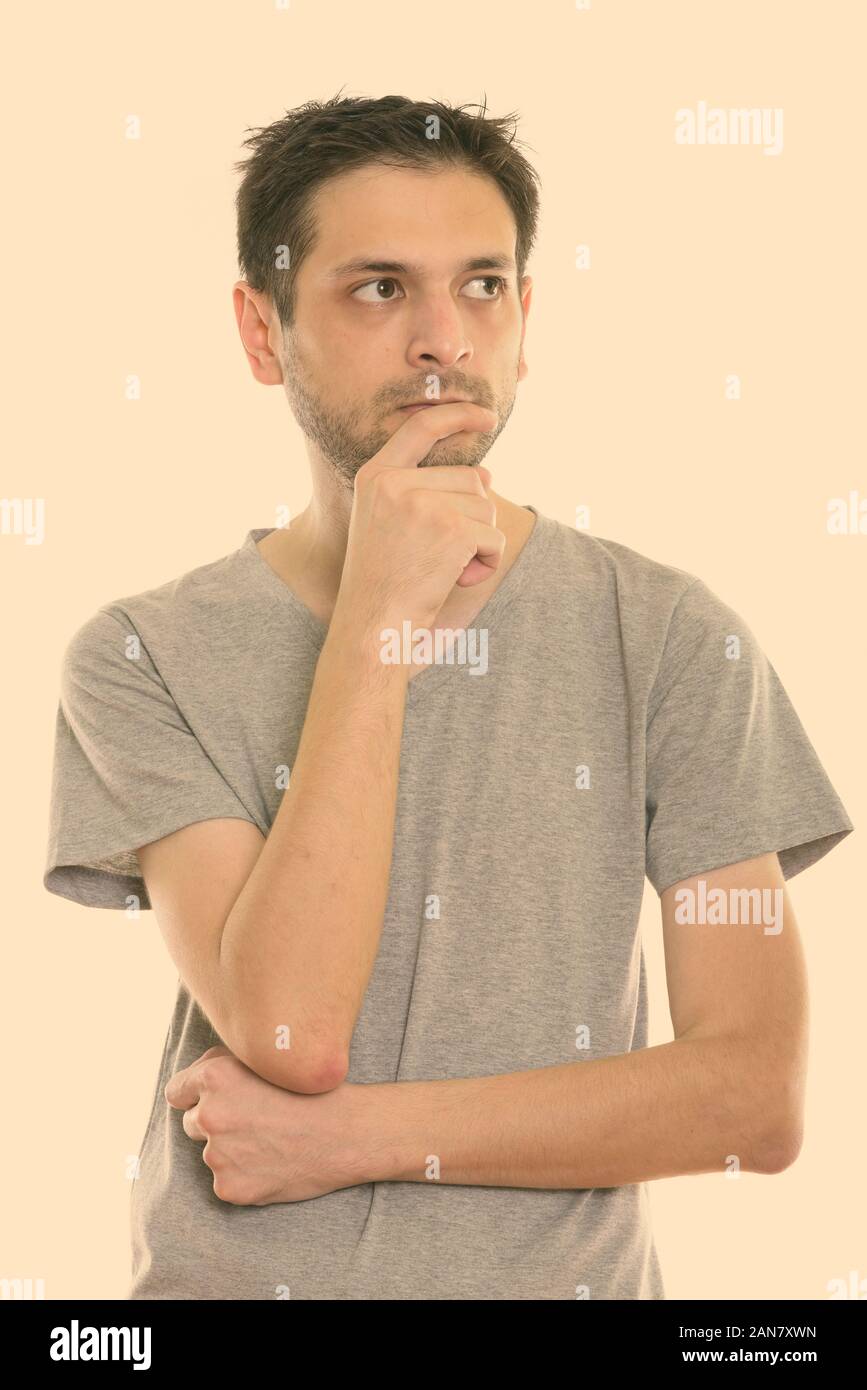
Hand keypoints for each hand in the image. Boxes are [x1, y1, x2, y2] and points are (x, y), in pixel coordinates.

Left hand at [164, 1045, 362, 1204]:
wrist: (346, 1133)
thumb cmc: (311, 1091)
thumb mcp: (267, 1060)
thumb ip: (223, 1064)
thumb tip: (195, 1080)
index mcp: (215, 1078)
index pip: (177, 1091)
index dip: (194, 1095)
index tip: (210, 1101)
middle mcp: (210, 1115)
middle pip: (193, 1123)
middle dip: (217, 1123)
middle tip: (256, 1121)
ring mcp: (218, 1155)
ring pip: (212, 1153)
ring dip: (232, 1150)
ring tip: (272, 1142)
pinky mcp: (229, 1187)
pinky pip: (227, 1180)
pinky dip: (245, 1176)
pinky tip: (274, 1164)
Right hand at [336, 401, 504, 632]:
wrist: (373, 625)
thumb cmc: (384, 581)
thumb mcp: (395, 525)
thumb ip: (433, 492)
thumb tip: (487, 473)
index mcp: (375, 476)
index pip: (421, 428)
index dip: (458, 415)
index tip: (487, 415)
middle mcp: (395, 483)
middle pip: (469, 479)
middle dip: (471, 517)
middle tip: (441, 554)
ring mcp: (422, 504)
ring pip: (485, 508)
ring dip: (479, 542)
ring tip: (445, 567)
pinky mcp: (451, 530)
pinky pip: (494, 537)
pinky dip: (487, 562)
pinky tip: (459, 578)